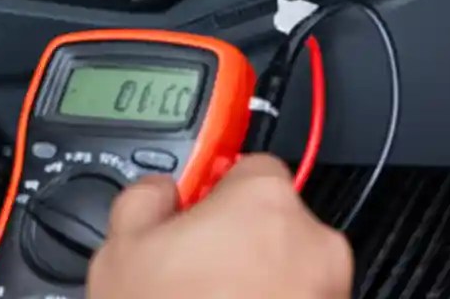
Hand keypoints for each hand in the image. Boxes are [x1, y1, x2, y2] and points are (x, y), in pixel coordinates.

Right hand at [87, 155, 352, 298]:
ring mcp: (330, 291)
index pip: (248, 163)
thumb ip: (144, 198)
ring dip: (256, 278)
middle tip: (190, 265)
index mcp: (265, 200)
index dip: (213, 187)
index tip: (193, 206)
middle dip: (235, 236)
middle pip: (272, 218)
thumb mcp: (119, 248)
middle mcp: (313, 242)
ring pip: (288, 267)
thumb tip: (156, 192)